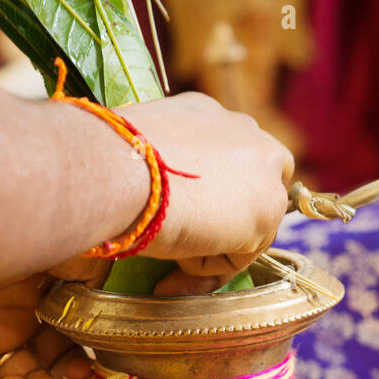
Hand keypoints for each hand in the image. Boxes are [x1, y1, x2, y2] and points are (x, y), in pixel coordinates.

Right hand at [109, 92, 293, 292]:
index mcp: (209, 114)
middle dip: (227, 221)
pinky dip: (207, 264)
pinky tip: (178, 253)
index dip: (206, 194)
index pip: (225, 159)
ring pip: (245, 226)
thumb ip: (160, 164)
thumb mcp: (137, 151)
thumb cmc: (111, 162)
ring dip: (210, 247)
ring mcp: (264, 170)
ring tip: (168, 251)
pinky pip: (238, 255)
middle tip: (186, 246)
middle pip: (253, 187)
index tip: (175, 216)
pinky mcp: (267, 212)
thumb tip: (152, 191)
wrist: (118, 172)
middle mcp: (244, 131)